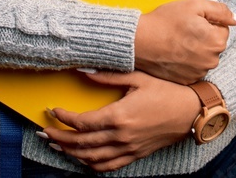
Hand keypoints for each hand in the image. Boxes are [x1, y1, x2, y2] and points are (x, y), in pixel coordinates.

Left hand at [43, 70, 200, 172]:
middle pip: (81, 143)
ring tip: (56, 146)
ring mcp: (128, 148)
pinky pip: (108, 166)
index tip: (53, 110)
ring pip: (91, 158)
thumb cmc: (167, 91)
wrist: (192, 111)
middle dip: (59, 138)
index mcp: (119, 116)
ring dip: (70, 153)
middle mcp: (121, 136)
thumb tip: (85, 70)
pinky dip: (91, 165)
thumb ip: (109, 76)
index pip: (82, 122)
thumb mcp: (138, 77)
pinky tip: (82, 159)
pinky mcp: (135, 155)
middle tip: (44, 132)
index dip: (64, 118)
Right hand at [134, 0, 235, 83]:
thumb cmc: (166, 21)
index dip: (207, 23)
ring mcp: (199, 72)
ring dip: (196, 50)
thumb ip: (220, 10)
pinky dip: (187, 62)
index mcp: (217, 41)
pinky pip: (194, 68)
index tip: (192, 22)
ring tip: (177, 43)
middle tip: (183, 31)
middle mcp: (212, 61)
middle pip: (215, 44)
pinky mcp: (187, 80)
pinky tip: (174, 54)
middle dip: (204, 37)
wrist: (141, 41)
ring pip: (205, 57)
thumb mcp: (194, 5)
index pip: (222, 29)